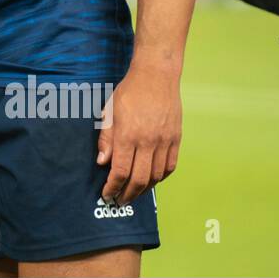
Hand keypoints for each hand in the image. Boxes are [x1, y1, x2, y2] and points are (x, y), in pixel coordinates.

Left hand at [97, 58, 181, 204]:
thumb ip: (106, 139)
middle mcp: (147, 141)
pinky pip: (170, 166)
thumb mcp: (109, 112)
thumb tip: (102, 163)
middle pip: (139, 179)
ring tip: (134, 193)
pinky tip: (152, 180)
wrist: (156, 76)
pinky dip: (161, 178)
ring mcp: (164, 141)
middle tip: (119, 201)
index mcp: (128, 135)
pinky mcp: (176, 139)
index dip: (112, 187)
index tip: (107, 195)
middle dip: (127, 195)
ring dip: (144, 189)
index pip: (120, 171)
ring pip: (156, 176)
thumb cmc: (129, 92)